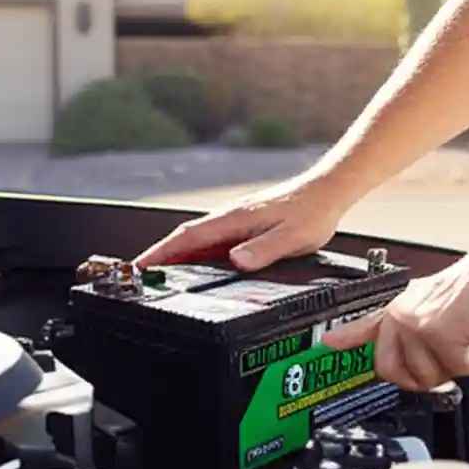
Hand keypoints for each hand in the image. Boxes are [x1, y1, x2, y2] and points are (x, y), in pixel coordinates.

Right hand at [134, 175, 350, 270]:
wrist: (328, 191)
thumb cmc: (312, 211)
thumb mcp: (291, 236)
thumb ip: (264, 249)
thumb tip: (235, 260)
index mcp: (234, 219)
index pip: (188, 237)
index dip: (162, 253)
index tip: (141, 266)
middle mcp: (230, 218)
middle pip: (185, 238)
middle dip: (161, 255)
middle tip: (141, 277)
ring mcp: (236, 221)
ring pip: (198, 240)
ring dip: (177, 255)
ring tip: (161, 276)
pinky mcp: (245, 225)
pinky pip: (213, 241)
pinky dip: (197, 253)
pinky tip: (198, 267)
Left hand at [322, 246, 468, 390]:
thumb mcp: (450, 309)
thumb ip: (429, 335)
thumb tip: (426, 367)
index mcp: (406, 304)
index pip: (369, 324)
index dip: (348, 337)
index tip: (330, 344)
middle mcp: (404, 312)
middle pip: (395, 371)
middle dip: (426, 375)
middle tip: (452, 352)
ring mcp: (418, 324)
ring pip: (431, 376)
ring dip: (460, 363)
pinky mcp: (438, 334)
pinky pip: (458, 369)